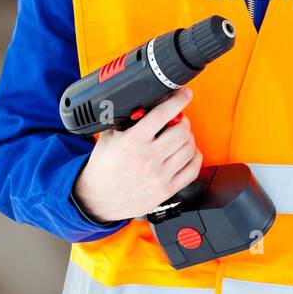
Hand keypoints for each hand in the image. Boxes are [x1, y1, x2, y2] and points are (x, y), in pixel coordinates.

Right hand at [73, 87, 202, 222]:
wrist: (98, 199)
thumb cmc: (104, 167)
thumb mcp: (109, 136)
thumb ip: (125, 117)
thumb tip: (144, 101)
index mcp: (132, 142)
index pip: (162, 115)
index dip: (178, 100)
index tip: (184, 94)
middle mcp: (148, 159)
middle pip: (181, 131)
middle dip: (182, 120)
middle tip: (177, 120)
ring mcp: (159, 176)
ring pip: (189, 148)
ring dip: (188, 138)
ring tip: (179, 136)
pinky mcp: (167, 190)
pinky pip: (193, 169)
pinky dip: (194, 156)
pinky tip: (186, 153)